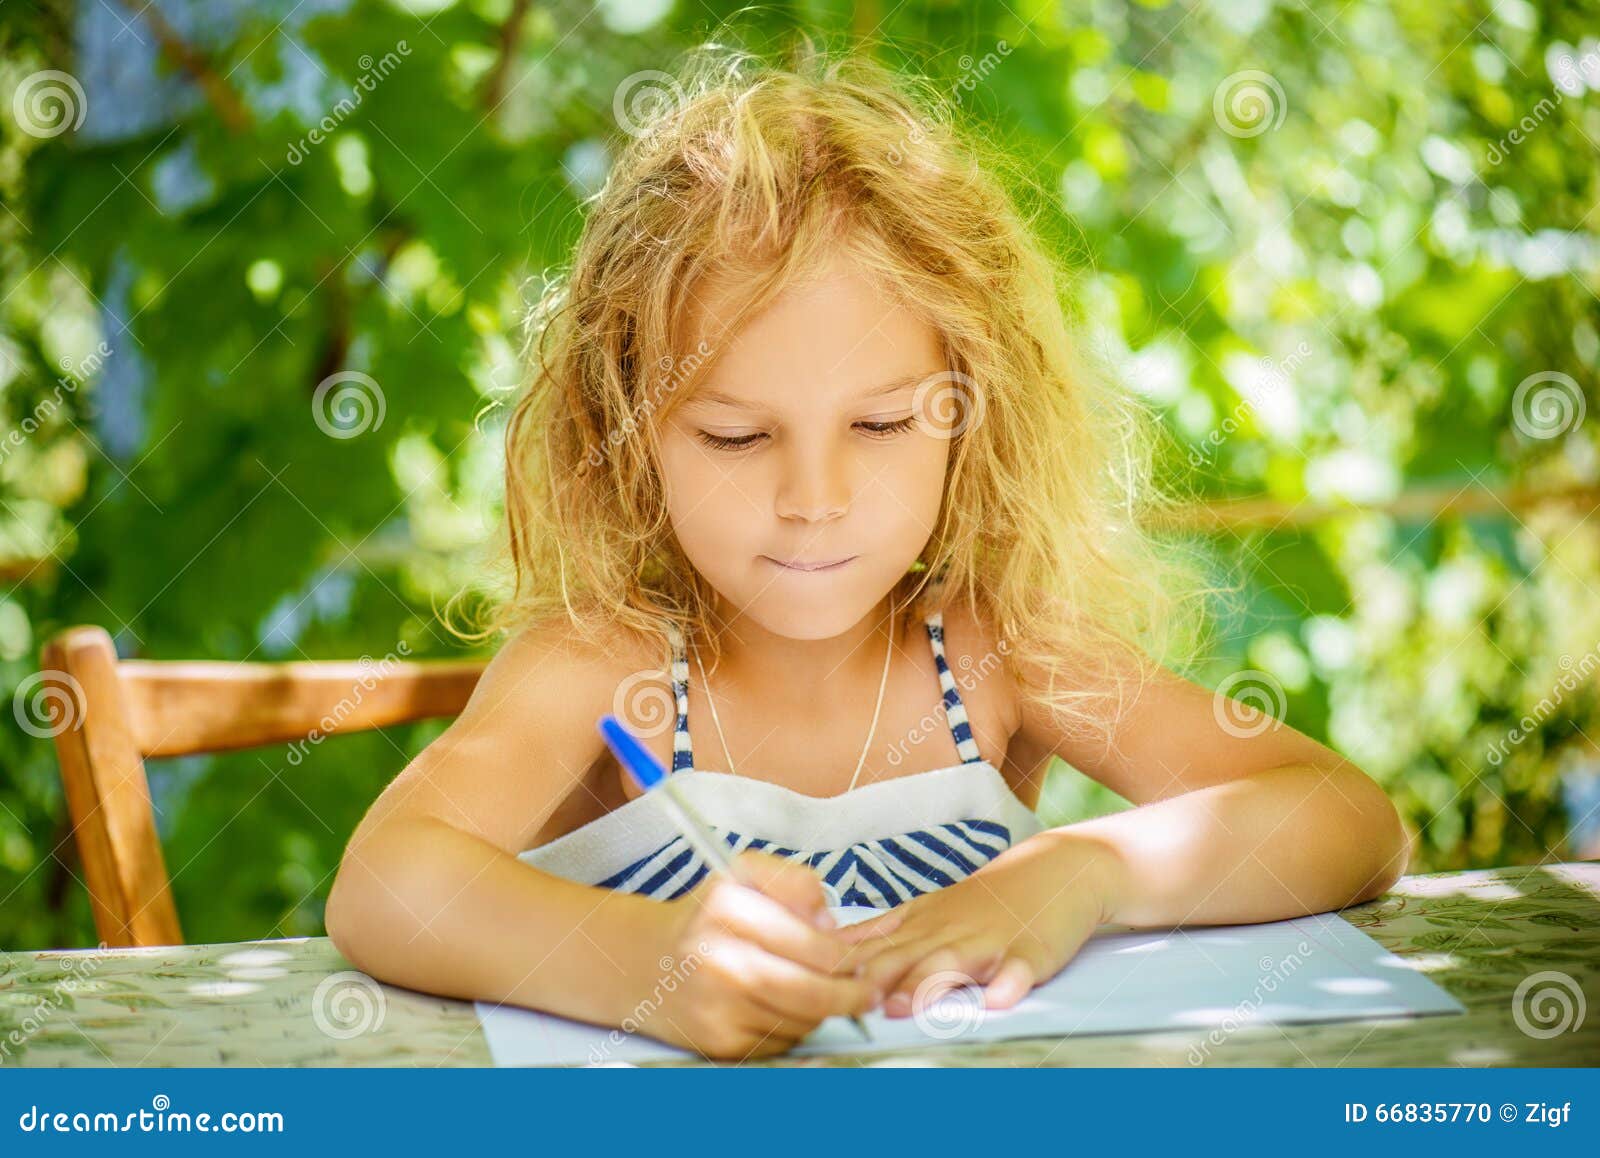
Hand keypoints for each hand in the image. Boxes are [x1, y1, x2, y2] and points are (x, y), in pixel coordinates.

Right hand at [631, 850, 880, 1059]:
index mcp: (728, 906)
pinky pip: (780, 1041)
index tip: (863, 962)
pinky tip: (786, 1009)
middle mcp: (717, 956)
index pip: (812, 943)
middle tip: (868, 994)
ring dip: (823, 1011)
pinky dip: (793, 1028)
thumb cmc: (709, 918)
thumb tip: (831, 924)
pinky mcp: (718, 1040)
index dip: (846, 957)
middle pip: (812, 990)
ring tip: (824, 994)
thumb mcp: (747, 876)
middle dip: (850, 995)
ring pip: (801, 1019)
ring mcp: (716, 1003)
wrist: (647, 963)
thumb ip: (796, 883)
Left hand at [835, 833, 1111, 1018]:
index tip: (803, 988)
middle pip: (899, 957)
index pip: (869, 948)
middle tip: (836, 1006)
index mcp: (919, 923)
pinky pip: (1020, 968)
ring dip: (922, 985)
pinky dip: (1010, 982)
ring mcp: (989, 939)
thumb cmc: (987, 901)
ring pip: (951, 962)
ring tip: (898, 1008)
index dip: (837, 970)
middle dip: (866, 982)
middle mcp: (947, 931)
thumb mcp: (927, 912)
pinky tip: (1000, 997)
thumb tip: (823, 954)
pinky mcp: (1031, 950)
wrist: (1057, 869)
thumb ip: (880, 936)